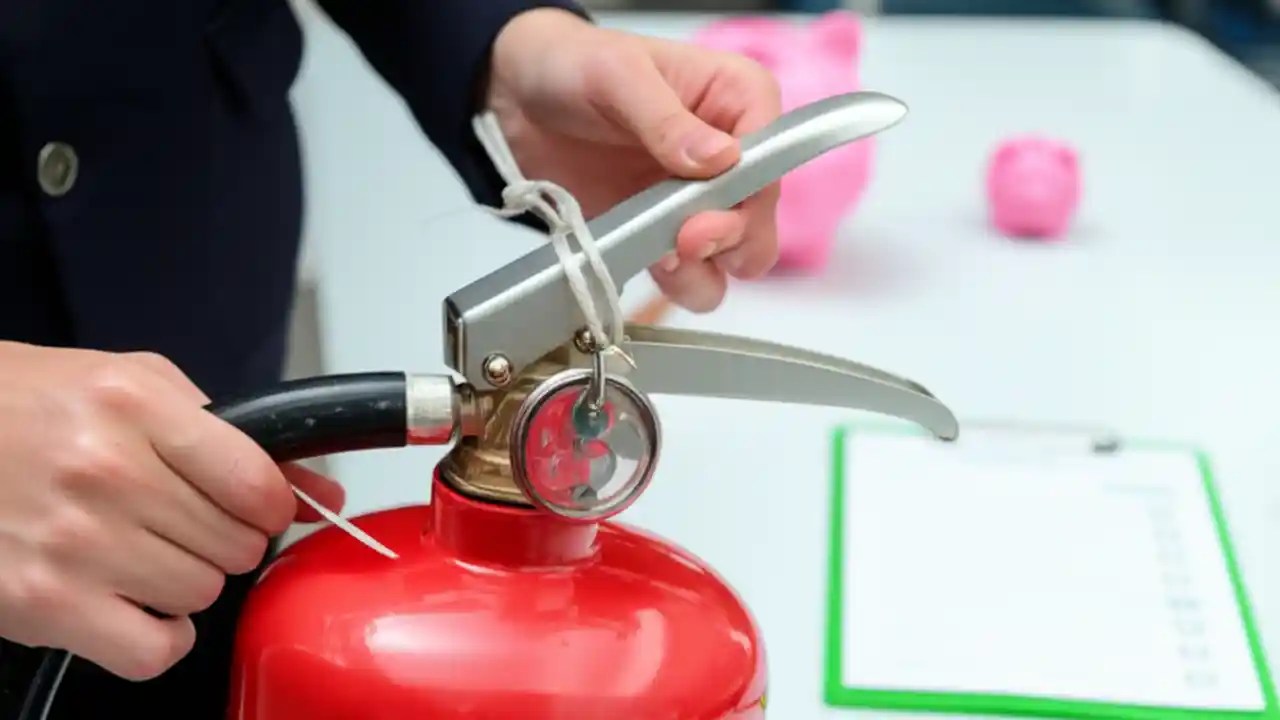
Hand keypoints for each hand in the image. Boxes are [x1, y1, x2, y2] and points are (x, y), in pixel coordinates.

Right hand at [0, 342, 343, 680]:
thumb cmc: (25, 406)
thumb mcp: (133, 386)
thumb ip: (231, 435)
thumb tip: (317, 490)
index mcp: (133, 406)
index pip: (258, 483)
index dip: (271, 504)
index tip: (257, 505)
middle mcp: (106, 473)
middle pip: (237, 543)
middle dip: (225, 537)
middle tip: (180, 520)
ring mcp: (73, 543)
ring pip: (202, 593)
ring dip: (188, 579)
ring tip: (140, 549)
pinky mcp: (44, 604)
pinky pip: (154, 650)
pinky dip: (159, 637)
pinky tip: (134, 602)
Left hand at [487, 8, 782, 312]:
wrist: (519, 97)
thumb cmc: (575, 64)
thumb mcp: (618, 75)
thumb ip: (667, 120)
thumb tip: (720, 159)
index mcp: (738, 100)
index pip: (771, 158)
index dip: (748, 197)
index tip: (702, 219)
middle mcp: (731, 158)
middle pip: (762, 221)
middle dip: (730, 241)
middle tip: (682, 242)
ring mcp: (698, 202)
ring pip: (736, 260)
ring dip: (704, 271)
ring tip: (661, 257)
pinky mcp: (663, 234)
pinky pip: (691, 277)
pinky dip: (674, 282)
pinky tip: (642, 260)